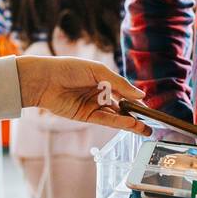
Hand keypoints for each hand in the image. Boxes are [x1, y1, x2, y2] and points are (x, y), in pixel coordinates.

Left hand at [15, 56, 149, 134]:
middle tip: (152, 122)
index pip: (124, 91)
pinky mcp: (85, 116)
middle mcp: (100, 93)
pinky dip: (118, 123)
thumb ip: (120, 84)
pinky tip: (130, 124)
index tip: (149, 107)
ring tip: (145, 129)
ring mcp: (93, 106)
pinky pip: (106, 120)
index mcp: (103, 79)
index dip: (136, 99)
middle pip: (122, 106)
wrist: (44, 79)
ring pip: (116, 116)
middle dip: (136, 114)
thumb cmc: (69, 68)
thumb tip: (141, 95)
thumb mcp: (98, 71)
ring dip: (130, 122)